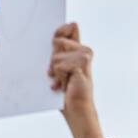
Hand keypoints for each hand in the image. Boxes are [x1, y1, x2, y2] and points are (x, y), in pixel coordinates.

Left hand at [48, 22, 103, 137]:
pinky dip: (58, 78)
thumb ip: (56, 54)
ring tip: (62, 83)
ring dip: (55, 73)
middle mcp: (84, 50)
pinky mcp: (82, 63)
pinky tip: (64, 86)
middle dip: (52, 61)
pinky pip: (59, 65)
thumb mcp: (58, 71)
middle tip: (57, 76)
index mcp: (79, 49)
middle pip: (57, 41)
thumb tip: (52, 39)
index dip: (60, 31)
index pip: (70, 27)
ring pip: (55, 56)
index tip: (54, 42)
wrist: (76, 110)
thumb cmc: (65, 93)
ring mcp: (85, 55)